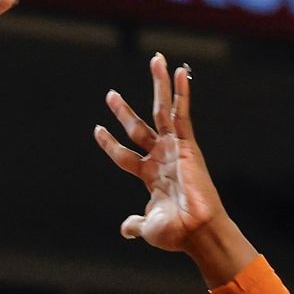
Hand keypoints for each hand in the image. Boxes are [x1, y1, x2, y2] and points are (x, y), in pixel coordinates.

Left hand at [95, 55, 228, 250]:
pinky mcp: (188, 145)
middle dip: (124, 112)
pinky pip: (183, 114)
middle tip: (110, 95)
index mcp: (151, 176)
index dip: (110, 143)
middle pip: (140, 128)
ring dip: (159, 85)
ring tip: (155, 60)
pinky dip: (182, 93)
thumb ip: (136, 224)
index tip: (97, 129)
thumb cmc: (176, 233)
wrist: (196, 231)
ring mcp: (175, 149)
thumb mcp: (148, 227)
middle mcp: (162, 158)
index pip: (125, 155)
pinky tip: (180, 71)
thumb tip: (126, 229)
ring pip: (163, 111)